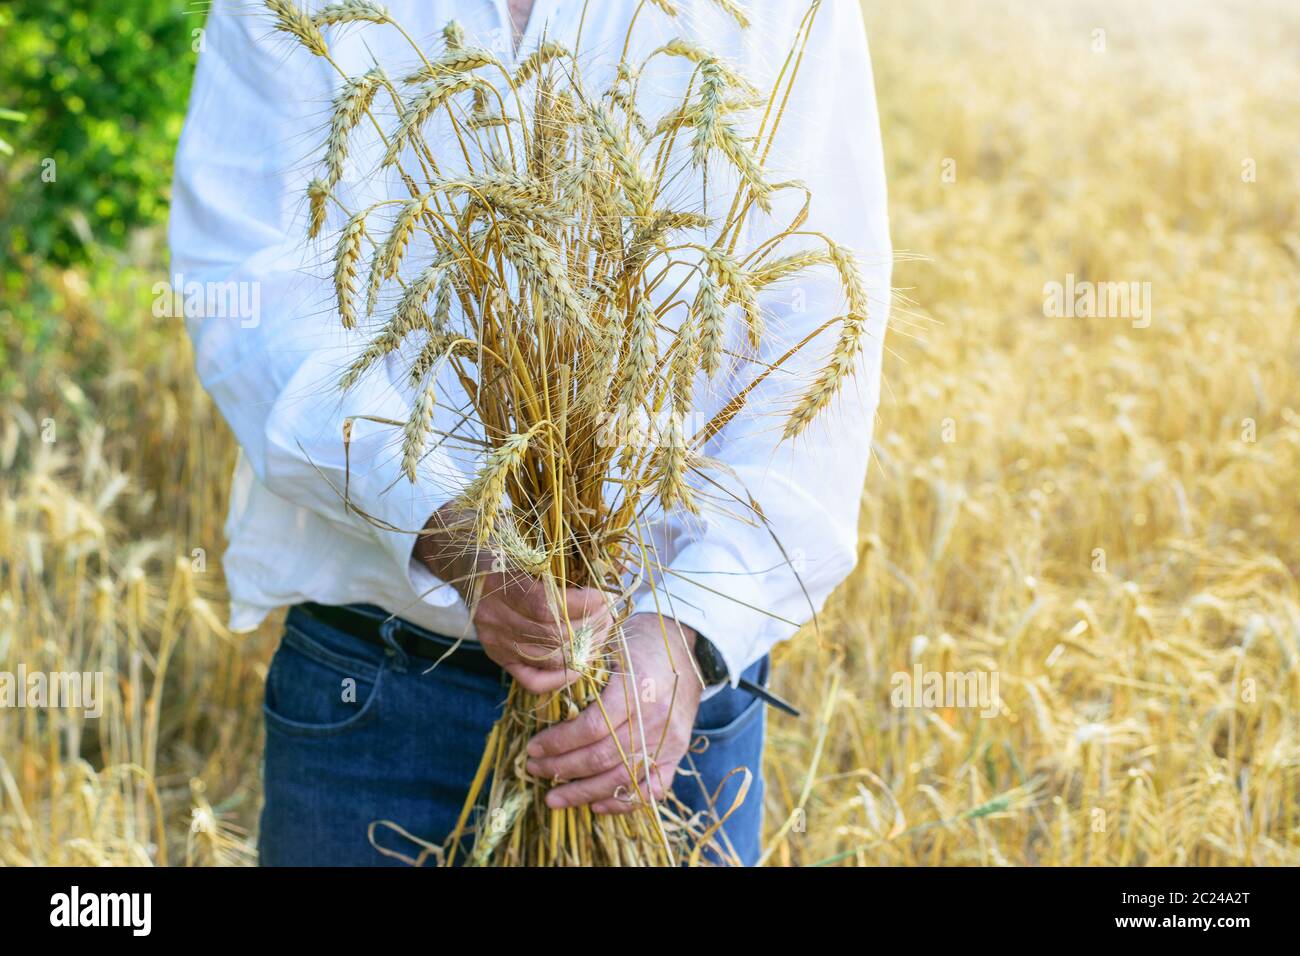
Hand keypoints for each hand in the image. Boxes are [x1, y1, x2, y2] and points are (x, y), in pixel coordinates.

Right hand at [415, 506, 613, 693]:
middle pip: (551, 635)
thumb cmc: (501, 543)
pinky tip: (581, 663)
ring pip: (548, 659)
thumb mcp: (524, 538)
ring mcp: (494, 640)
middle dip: (591, 627)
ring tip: (601, 632)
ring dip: (584, 649)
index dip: (583, 605)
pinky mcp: (497, 655)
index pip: (546, 606)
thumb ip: (560, 552)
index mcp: (498, 580)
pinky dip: (561, 678)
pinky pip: (532, 680)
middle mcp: (493, 615)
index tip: (605, 596)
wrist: (461, 560)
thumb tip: (610, 565)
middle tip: (609, 615)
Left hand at [524, 612, 703, 813]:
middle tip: (534, 769)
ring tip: (553, 797)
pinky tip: (596, 806)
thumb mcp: (608, 646)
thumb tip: (540, 703)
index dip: (559, 743)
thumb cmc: (639, 642)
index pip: (592, 727)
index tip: (533, 747)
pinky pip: (652, 789)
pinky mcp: (677, 752)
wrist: (685, 645)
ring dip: (583, 793)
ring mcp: (669, 739)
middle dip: (562, 769)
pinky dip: (623, 803)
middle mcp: (655, 718)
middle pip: (603, 757)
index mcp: (636, 687)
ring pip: (622, 779)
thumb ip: (580, 674)